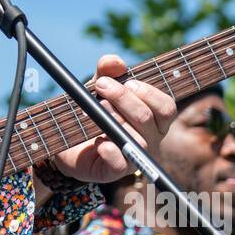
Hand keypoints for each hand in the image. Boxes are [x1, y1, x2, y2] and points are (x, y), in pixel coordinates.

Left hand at [49, 54, 176, 183]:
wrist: (67, 140)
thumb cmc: (93, 111)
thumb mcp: (99, 86)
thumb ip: (106, 71)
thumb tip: (114, 62)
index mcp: (153, 119)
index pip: (166, 107)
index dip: (149, 93)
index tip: (128, 81)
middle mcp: (150, 139)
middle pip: (148, 119)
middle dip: (124, 99)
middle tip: (101, 86)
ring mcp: (134, 157)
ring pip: (137, 140)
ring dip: (116, 120)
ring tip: (97, 109)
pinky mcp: (114, 171)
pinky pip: (120, 165)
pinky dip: (111, 152)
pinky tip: (99, 142)